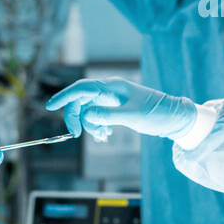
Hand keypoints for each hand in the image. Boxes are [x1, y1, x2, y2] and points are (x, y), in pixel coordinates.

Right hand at [46, 77, 196, 141]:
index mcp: (112, 87)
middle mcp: (109, 90)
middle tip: (76, 135)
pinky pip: (96, 116)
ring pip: (88, 110)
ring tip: (101, 136)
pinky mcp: (114, 108)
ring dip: (88, 124)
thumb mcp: (133, 116)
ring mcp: (111, 99)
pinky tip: (104, 135)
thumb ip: (109, 115)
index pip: (82, 88)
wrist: (174, 118)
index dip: (64, 96)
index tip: (50, 107)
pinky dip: (96, 126)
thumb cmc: (156, 114)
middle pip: (81, 100)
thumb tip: (87, 116)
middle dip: (75, 116)